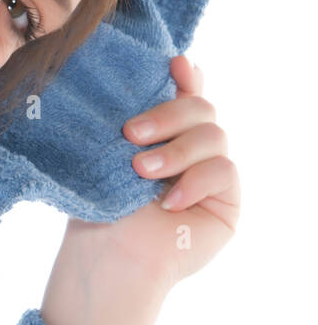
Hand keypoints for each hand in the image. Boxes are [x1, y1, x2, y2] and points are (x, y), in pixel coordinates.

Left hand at [61, 55, 239, 292]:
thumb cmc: (98, 208)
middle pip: (202, 109)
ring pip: (214, 135)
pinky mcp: (227, 203)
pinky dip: (195, 180)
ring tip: (140, 171)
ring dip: (176, 150)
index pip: (186, 94)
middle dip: (168, 115)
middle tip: (130, 135)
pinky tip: (169, 202)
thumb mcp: (111, 151)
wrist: (106, 260)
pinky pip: (224, 170)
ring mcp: (212, 176)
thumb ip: (139, 113)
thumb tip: (171, 64)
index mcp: (164, 135)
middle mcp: (191, 152)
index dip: (186, 77)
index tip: (174, 64)